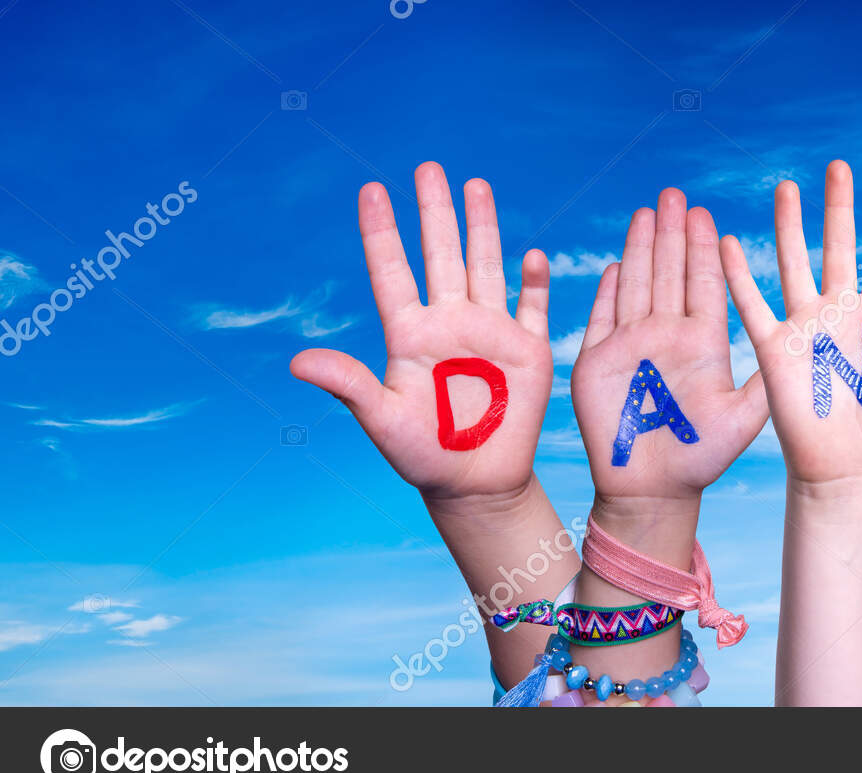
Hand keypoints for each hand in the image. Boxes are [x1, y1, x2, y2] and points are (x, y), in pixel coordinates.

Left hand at [290, 162, 552, 503]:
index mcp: (410, 334)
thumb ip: (348, 385)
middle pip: (440, 255)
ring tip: (476, 185)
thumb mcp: (381, 420)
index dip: (382, 232)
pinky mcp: (527, 351)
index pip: (392, 271)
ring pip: (485, 266)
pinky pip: (532, 307)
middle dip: (435, 211)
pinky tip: (531, 255)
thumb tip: (296, 362)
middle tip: (428, 167)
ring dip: (482, 227)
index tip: (372, 190)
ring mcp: (489, 333)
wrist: (475, 485)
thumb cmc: (423, 456)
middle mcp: (448, 323)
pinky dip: (533, 282)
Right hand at [570, 189, 767, 504]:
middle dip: (671, 233)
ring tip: (646, 211)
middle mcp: (667, 336)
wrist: (653, 490)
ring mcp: (630, 345)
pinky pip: (602, 316)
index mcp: (703, 342)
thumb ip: (767, 380)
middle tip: (674, 194)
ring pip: (637, 284)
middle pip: (669, 273)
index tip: (704, 213)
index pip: (703, 283)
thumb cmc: (702, 459)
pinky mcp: (596, 362)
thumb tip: (802, 345)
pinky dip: (607, 290)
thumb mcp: (745, 417)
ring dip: (641, 248)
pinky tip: (615, 263)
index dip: (701, 247)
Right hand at [719, 160, 861, 486]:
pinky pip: (751, 308)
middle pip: (837, 248)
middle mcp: (839, 314)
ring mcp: (805, 329)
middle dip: (838, 207)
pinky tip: (724, 242)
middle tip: (838, 167)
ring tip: (787, 186)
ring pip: (794, 264)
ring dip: (790, 226)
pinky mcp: (774, 353)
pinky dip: (737, 277)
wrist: (847, 470)